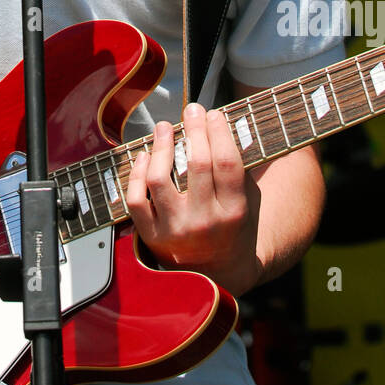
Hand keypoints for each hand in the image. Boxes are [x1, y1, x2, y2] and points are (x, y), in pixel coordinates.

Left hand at [126, 107, 262, 296]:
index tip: (213, 114)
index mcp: (234, 212)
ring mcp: (175, 230)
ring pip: (160, 179)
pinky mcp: (152, 237)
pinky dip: (137, 174)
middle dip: (194, 129)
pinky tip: (145, 156)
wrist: (220, 274)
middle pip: (196, 164)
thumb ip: (237, 169)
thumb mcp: (247, 201)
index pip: (225, 163)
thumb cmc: (234, 228)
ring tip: (164, 127)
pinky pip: (136, 200)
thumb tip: (219, 125)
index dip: (218, 132)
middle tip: (192, 110)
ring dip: (161, 147)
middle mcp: (204, 222)